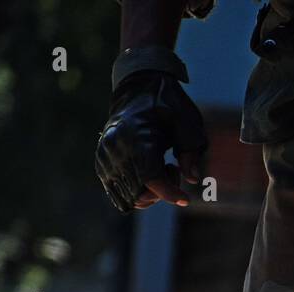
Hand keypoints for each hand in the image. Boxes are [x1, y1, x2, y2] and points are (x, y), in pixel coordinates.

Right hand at [95, 71, 206, 213]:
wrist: (139, 89)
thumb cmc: (168, 105)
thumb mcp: (188, 124)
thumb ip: (191, 152)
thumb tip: (192, 179)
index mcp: (137, 136)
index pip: (150, 178)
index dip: (169, 193)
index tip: (186, 199)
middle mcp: (116, 147)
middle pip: (139, 192)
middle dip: (162, 190)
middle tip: (173, 169)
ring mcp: (104, 155)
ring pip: (129, 196)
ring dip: (149, 192)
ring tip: (160, 169)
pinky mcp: (101, 161)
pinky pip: (118, 192)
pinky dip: (137, 191)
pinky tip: (147, 174)